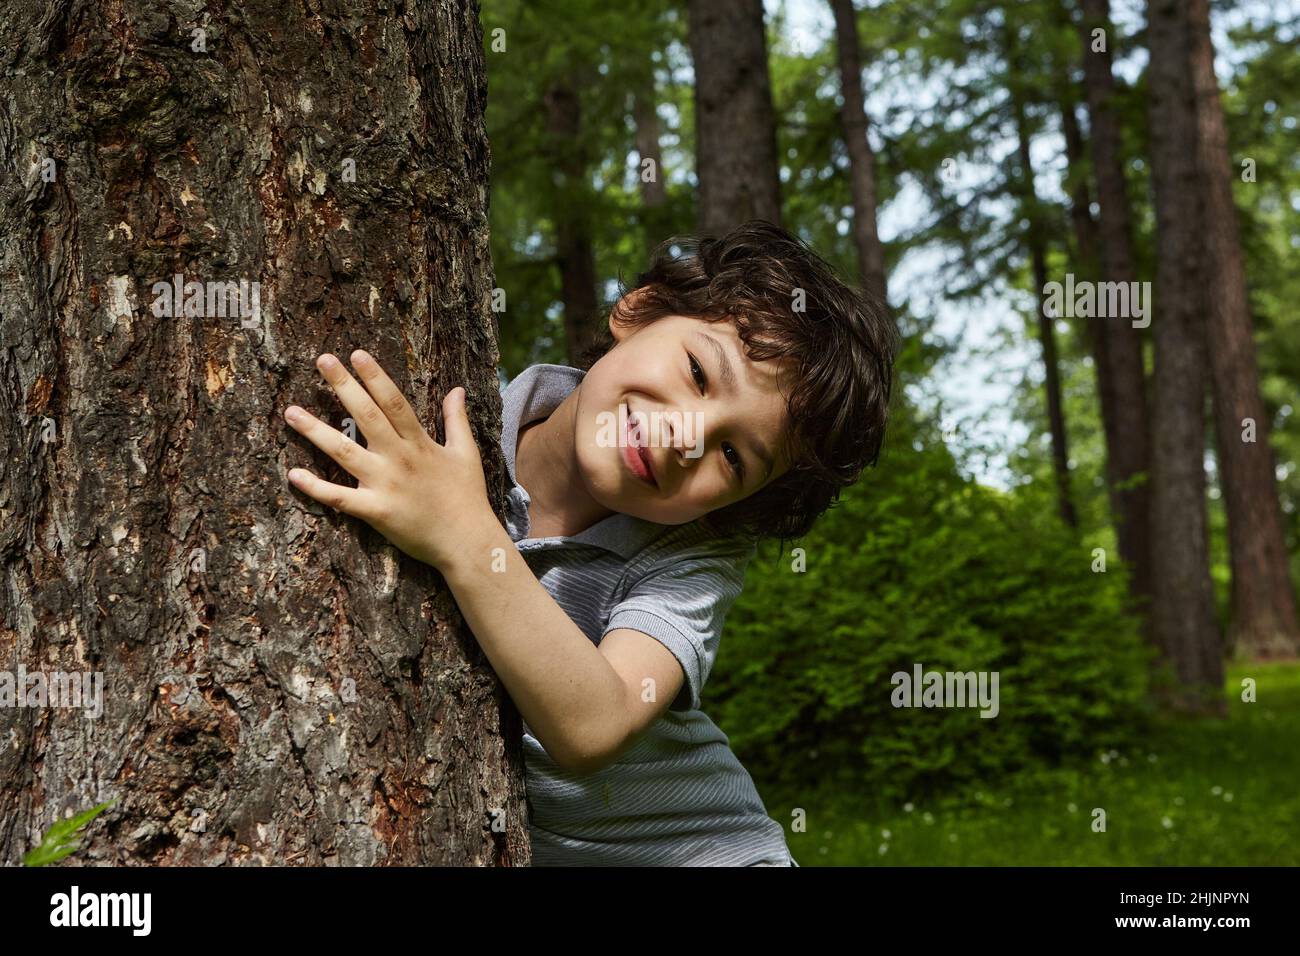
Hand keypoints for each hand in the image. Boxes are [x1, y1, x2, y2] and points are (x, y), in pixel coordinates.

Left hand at [282, 350, 494, 570]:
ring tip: (291, 412)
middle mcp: (399, 459)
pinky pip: (340, 498)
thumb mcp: (467, 453)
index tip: (357, 354)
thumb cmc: (467, 498)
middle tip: (323, 360)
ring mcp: (385, 485)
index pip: (394, 402)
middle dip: (344, 386)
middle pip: (367, 416)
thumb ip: (456, 419)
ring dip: (315, 431)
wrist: (467, 542)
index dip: (375, 377)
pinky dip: (316, 488)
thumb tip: (457, 389)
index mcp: (419, 444)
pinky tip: (293, 474)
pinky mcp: (376, 512)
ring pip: (344, 452)